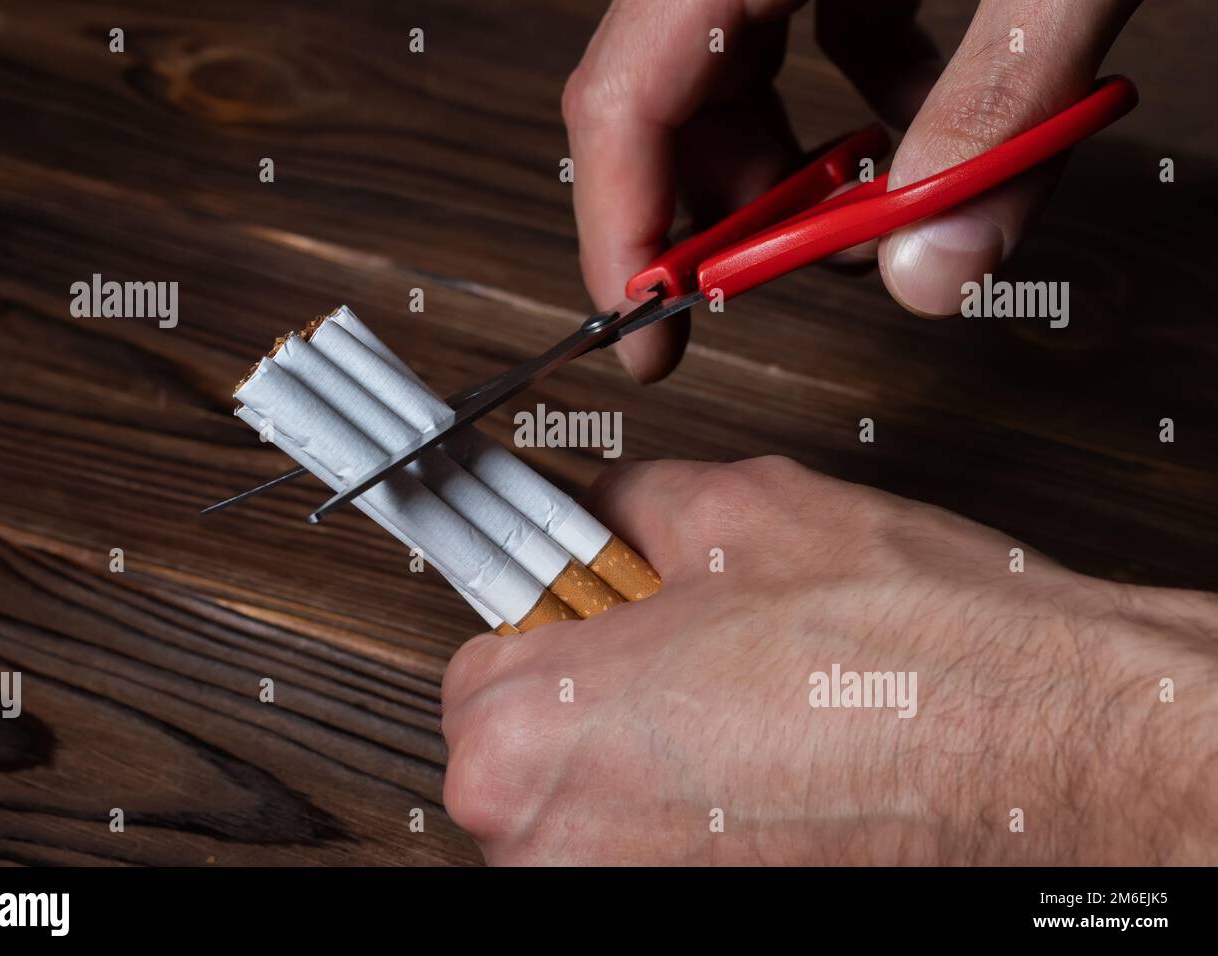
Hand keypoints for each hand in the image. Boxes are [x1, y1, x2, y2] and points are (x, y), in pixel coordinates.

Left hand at [441, 457, 1217, 864]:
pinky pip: (661, 856)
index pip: (478, 663)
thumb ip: (627, 503)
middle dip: (600, 698)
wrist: (1052, 751)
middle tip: (692, 659)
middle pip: (529, 751)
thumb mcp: (738, 513)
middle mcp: (553, 852)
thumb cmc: (907, 649)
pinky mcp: (692, 929)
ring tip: (754, 716)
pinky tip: (778, 774)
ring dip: (655, 763)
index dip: (552, 623)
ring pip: (600, 812)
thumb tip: (601, 504)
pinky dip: (703, 820)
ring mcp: (623, 908)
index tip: (586, 614)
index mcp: (530, 736)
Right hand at [562, 0, 1141, 381]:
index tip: (646, 329)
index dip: (621, 231)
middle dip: (730, 210)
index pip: (623, 99)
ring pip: (735, 70)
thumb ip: (1002, 106)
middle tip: (789, 284)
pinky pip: (811, 28)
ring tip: (871, 212)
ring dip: (796, 166)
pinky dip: (856, 100)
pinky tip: (919, 120)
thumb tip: (938, 270)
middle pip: (670, 96)